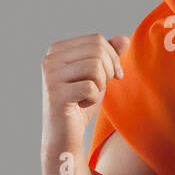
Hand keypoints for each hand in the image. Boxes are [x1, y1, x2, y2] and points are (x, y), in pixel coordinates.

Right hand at [40, 33, 130, 160]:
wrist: (65, 135)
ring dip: (101, 85)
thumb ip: (109, 56)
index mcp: (57, 49)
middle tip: (102, 87)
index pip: (96, 39)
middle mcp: (50, 59)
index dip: (113, 57)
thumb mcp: (98, 76)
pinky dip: (94, 99)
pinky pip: (90, 87)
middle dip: (109, 70)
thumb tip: (125, 39)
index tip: (114, 76)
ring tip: (90, 95)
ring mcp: (50, 76)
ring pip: (95, 66)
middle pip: (97, 50)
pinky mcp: (55, 94)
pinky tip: (82, 104)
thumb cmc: (81, 103)